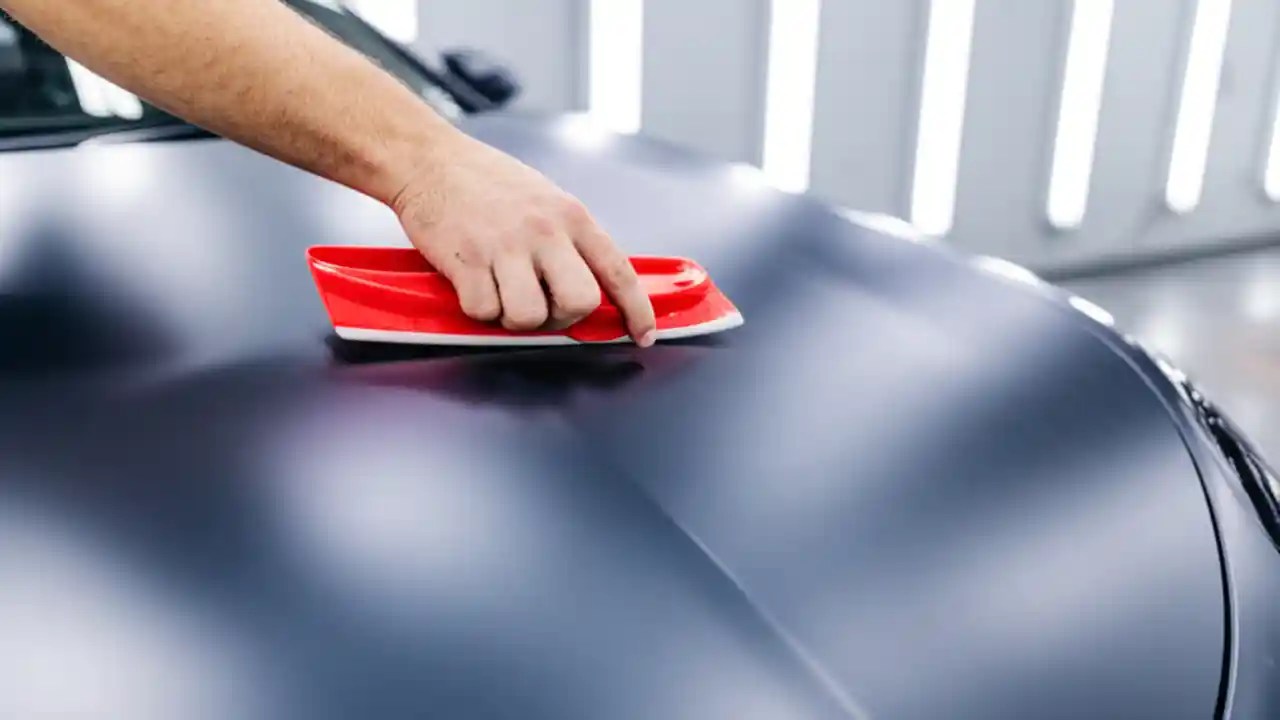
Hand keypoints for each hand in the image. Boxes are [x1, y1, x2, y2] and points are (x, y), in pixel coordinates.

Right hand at [390, 131, 656, 345]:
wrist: (429, 160)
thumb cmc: (485, 182)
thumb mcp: (545, 200)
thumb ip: (569, 241)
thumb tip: (589, 287)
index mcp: (571, 216)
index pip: (618, 271)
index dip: (636, 310)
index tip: (642, 335)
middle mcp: (545, 232)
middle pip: (580, 303)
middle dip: (562, 319)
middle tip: (542, 309)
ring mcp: (506, 246)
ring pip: (529, 317)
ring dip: (513, 318)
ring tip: (499, 292)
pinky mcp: (467, 261)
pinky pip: (484, 312)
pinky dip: (477, 309)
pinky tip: (471, 283)